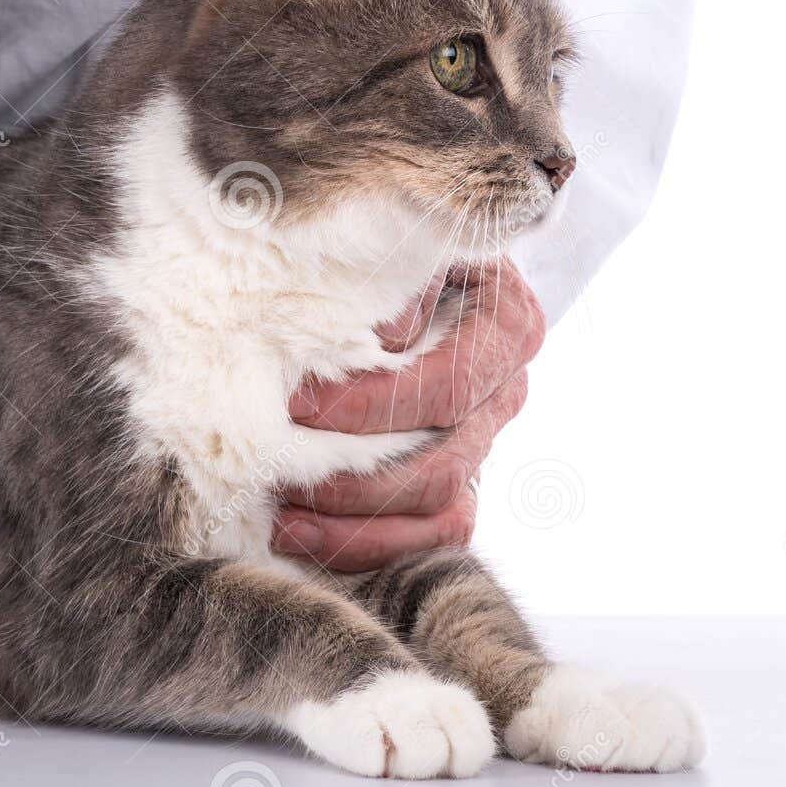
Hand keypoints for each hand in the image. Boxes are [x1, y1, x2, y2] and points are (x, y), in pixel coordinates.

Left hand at [273, 259, 544, 570]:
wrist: (403, 259)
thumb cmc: (387, 246)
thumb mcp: (397, 241)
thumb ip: (396, 277)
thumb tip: (387, 337)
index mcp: (504, 324)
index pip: (445, 387)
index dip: (371, 407)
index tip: (300, 408)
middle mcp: (504, 386)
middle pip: (444, 459)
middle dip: (355, 475)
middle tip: (280, 471)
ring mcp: (485, 437)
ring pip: (439, 505)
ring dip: (355, 521)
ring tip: (281, 517)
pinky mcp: (460, 477)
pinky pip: (434, 534)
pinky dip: (369, 545)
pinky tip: (302, 537)